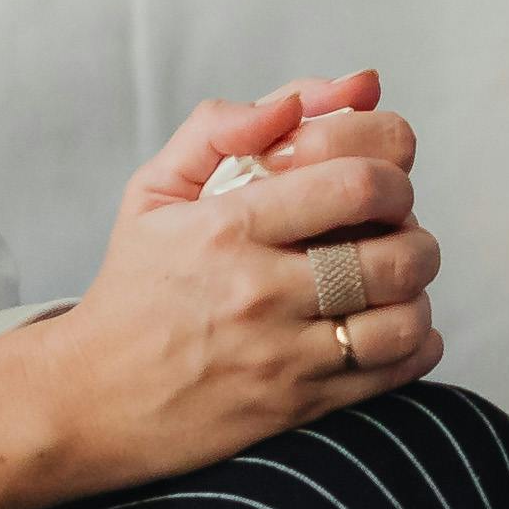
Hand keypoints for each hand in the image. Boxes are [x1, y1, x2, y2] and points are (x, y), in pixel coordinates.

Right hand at [38, 77, 445, 495]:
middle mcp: (260, 293)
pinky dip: (417, 340)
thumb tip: (299, 102)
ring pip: (406, 314)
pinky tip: (388, 322)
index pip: (357, 184)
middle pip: (397, 251)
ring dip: (416, 285)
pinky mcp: (299, 407)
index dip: (390, 169)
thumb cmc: (135, 285)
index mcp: (227, 227)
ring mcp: (283, 357)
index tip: (372, 178)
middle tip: (390, 226)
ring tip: (389, 275)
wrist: (91, 399)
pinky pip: (399, 369)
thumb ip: (225, 127)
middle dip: (412, 227)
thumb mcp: (155, 191)